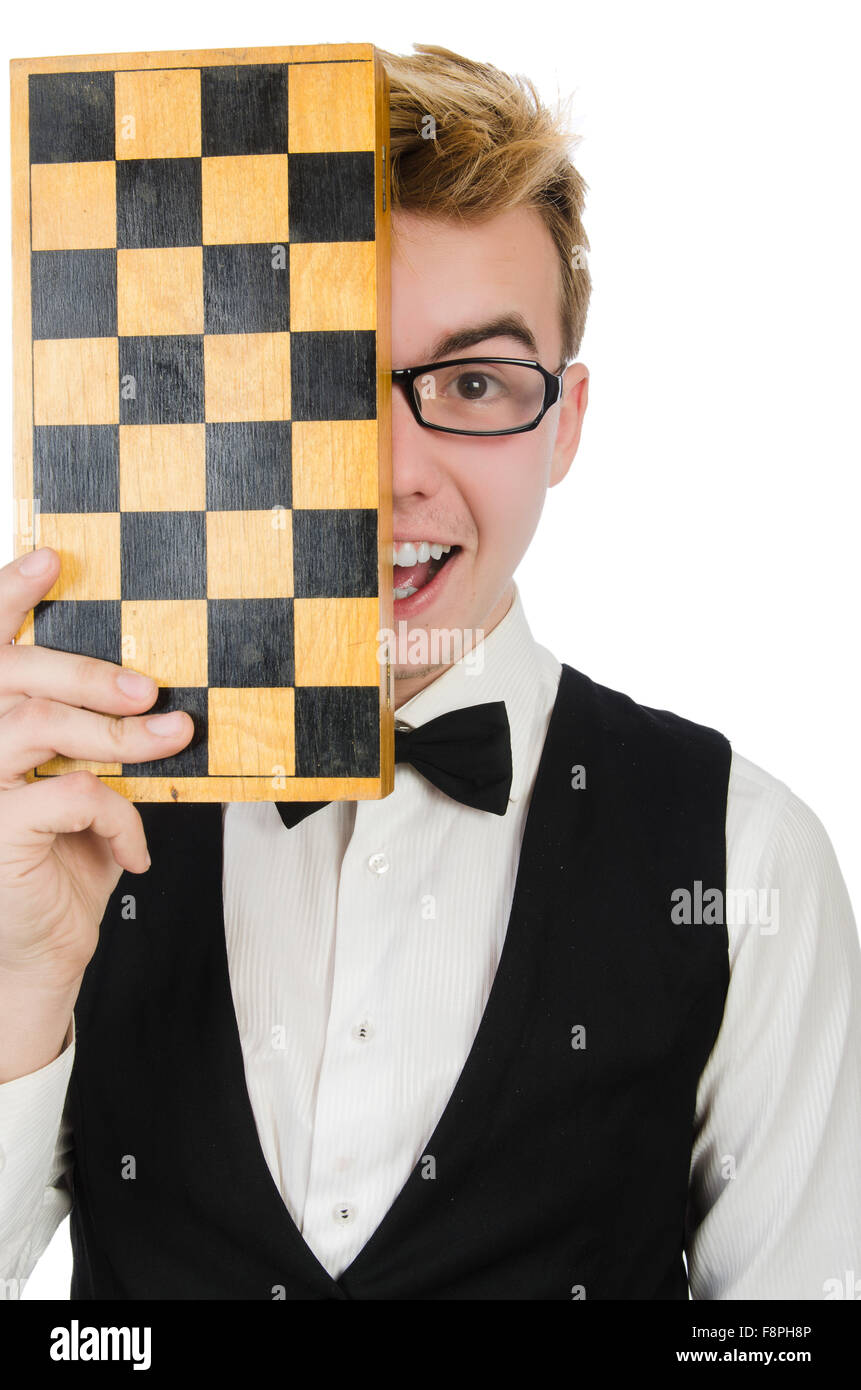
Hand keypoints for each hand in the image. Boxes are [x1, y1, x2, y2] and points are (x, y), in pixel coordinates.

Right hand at [0, 547, 193, 991]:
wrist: (42, 958)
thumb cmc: (62, 869)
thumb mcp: (83, 794)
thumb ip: (93, 742)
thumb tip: (156, 699)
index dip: (4, 596)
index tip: (49, 558)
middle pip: (11, 675)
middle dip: (88, 670)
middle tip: (150, 688)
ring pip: (41, 724)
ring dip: (119, 732)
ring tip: (171, 739)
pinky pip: (73, 793)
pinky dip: (120, 814)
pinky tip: (134, 845)